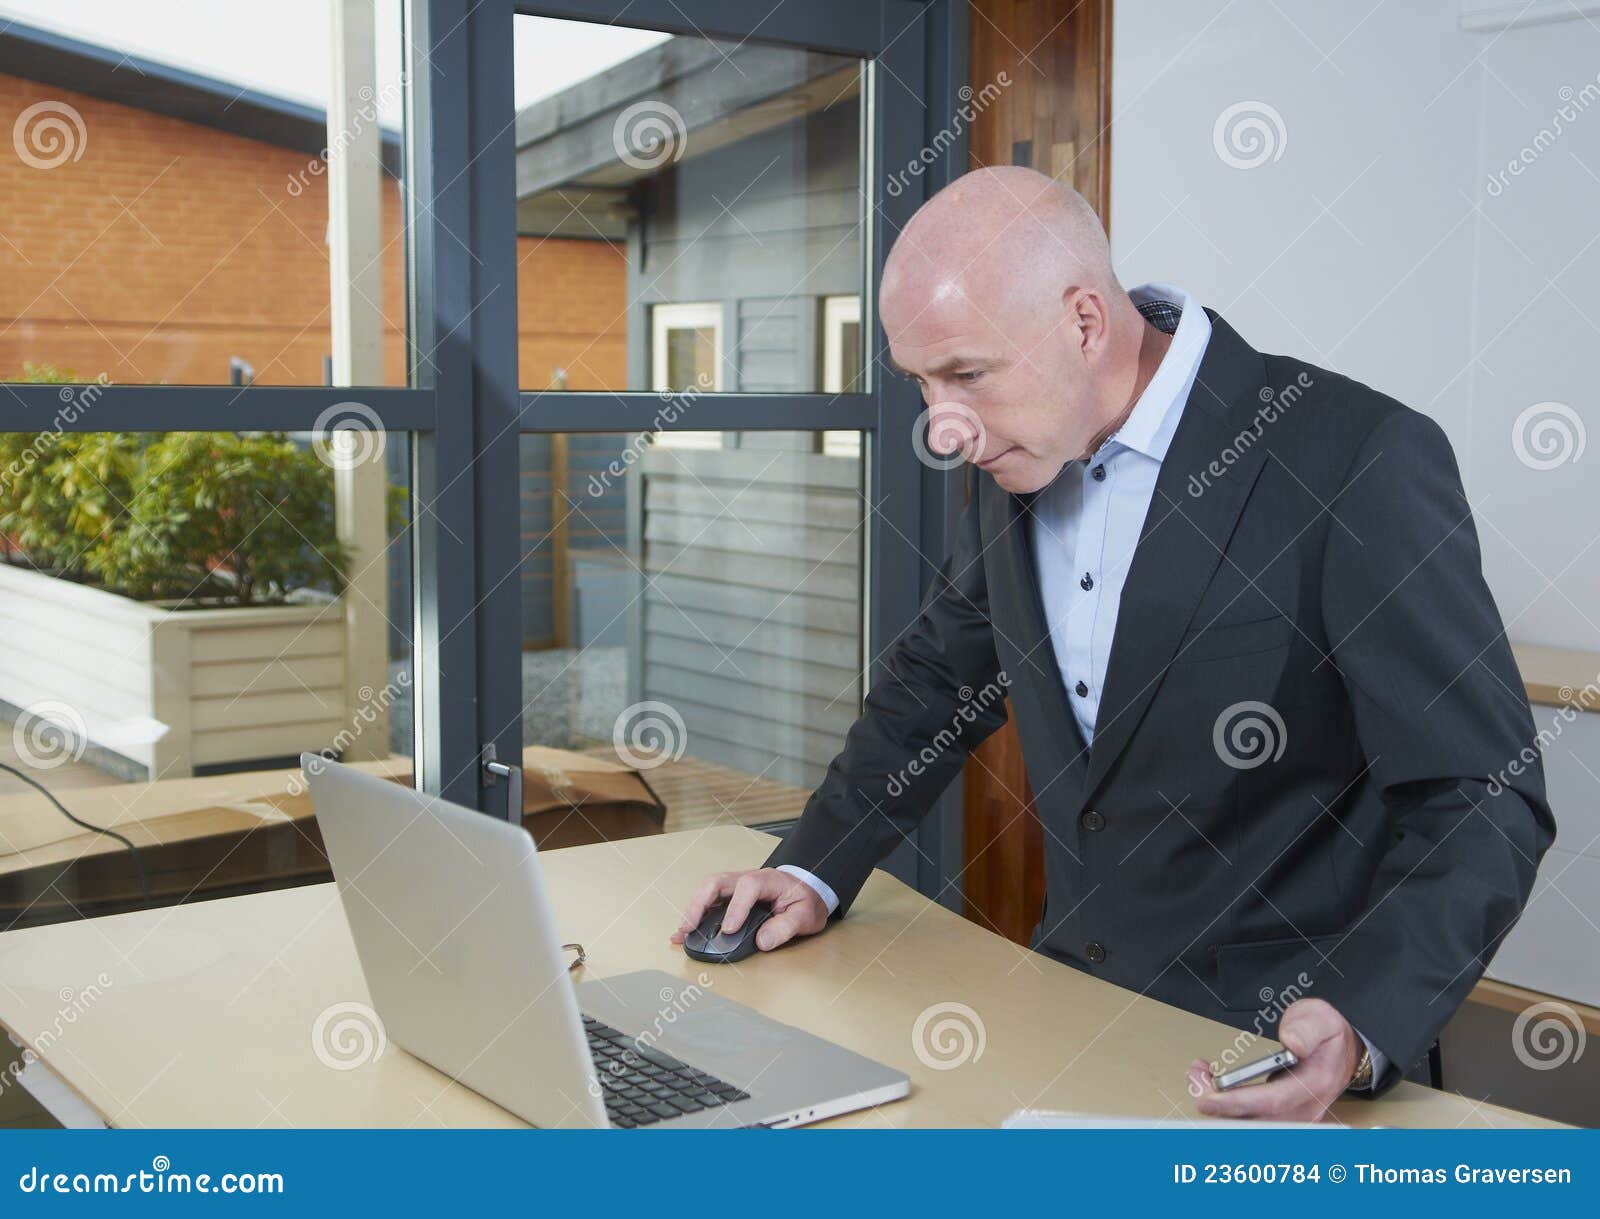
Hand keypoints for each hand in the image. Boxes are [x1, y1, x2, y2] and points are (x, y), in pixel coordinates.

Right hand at [668, 868, 828, 952]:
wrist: (807, 890)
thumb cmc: (805, 901)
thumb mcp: (806, 915)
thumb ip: (786, 927)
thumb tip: (762, 941)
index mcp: (768, 880)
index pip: (748, 887)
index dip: (736, 907)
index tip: (729, 929)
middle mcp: (747, 879)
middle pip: (716, 882)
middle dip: (700, 904)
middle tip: (691, 927)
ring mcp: (735, 887)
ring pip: (707, 891)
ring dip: (692, 910)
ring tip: (682, 933)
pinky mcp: (729, 898)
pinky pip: (708, 902)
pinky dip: (694, 916)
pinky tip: (683, 932)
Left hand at [1186, 998, 1360, 1121]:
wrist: (1344, 1051)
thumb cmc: (1328, 1035)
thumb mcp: (1319, 1018)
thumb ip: (1305, 1028)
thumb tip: (1292, 1042)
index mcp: (1312, 1085)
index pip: (1271, 1102)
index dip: (1236, 1103)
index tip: (1208, 1095)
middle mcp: (1303, 1109)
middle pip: (1253, 1122)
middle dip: (1217, 1103)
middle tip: (1195, 1075)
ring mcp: (1293, 1118)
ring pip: (1248, 1125)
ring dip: (1218, 1106)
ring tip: (1199, 1075)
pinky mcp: (1283, 1118)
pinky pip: (1250, 1121)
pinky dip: (1226, 1108)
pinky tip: (1212, 1085)